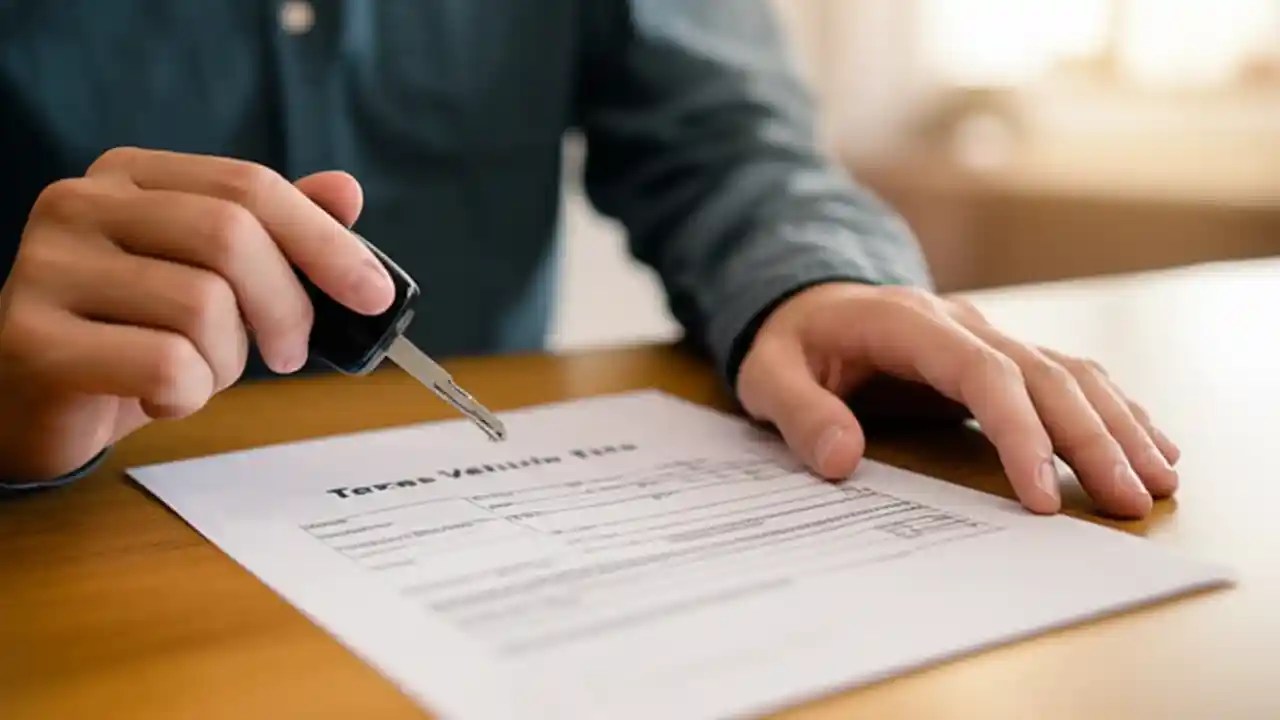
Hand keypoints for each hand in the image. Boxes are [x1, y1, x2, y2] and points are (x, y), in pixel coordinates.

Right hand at [0, 148, 394, 480]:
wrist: (29, 404)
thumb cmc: (131, 336)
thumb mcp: (210, 280)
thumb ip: (272, 234)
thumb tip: (346, 191)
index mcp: (130, 176)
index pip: (250, 185)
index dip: (325, 241)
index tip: (374, 294)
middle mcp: (80, 203)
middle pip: (231, 236)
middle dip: (286, 307)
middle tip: (289, 354)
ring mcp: (47, 266)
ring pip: (203, 305)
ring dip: (227, 360)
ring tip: (199, 373)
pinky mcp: (33, 337)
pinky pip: (164, 363)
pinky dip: (188, 394)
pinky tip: (160, 397)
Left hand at [736, 283, 1179, 517]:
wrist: (804, 302)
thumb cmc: (789, 343)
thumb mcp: (768, 374)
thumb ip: (800, 413)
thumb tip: (841, 461)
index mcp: (909, 322)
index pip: (983, 372)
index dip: (1019, 431)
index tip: (1043, 496)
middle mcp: (962, 323)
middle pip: (1044, 374)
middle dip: (1092, 439)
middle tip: (1129, 503)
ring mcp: (987, 335)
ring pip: (1070, 373)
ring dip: (1118, 425)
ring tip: (1158, 482)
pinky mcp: (998, 355)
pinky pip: (1067, 375)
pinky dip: (1111, 408)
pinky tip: (1148, 443)